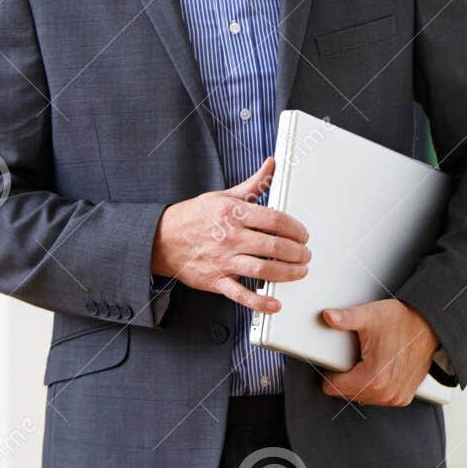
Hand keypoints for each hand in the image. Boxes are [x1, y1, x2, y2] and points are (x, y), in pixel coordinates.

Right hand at [150, 157, 309, 313]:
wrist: (160, 239)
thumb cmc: (194, 217)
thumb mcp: (223, 195)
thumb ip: (253, 183)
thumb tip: (272, 164)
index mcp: (233, 213)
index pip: (275, 220)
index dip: (296, 228)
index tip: (304, 234)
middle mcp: (229, 236)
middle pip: (273, 246)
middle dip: (297, 252)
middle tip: (306, 254)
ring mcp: (222, 260)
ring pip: (262, 269)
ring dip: (287, 272)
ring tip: (300, 271)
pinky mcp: (215, 280)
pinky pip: (240, 294)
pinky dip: (259, 301)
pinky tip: (274, 303)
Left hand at [319, 300, 438, 406]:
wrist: (430, 326)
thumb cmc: (403, 321)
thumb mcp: (371, 316)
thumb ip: (346, 318)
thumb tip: (328, 316)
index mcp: (373, 378)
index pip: (332, 387)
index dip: (332, 370)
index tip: (341, 358)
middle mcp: (385, 394)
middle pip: (346, 394)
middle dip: (347, 377)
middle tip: (360, 355)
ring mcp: (395, 398)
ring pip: (362, 397)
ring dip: (361, 383)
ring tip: (371, 360)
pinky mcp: (403, 398)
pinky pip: (378, 398)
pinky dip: (376, 387)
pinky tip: (382, 368)